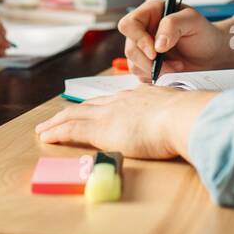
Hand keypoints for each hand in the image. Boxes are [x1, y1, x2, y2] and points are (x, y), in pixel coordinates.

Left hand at [34, 85, 212, 159]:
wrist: (183, 117)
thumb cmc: (189, 119)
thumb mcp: (180, 114)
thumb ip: (174, 120)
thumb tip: (182, 128)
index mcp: (139, 97)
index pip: (111, 101)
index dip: (96, 106)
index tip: (89, 111)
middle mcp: (120, 101)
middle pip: (88, 105)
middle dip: (70, 112)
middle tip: (56, 119)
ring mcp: (108, 113)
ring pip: (73, 115)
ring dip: (56, 122)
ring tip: (44, 129)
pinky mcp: (100, 128)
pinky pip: (70, 129)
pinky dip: (56, 132)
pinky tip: (45, 137)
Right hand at [117, 0, 225, 80]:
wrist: (211, 54)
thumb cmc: (204, 33)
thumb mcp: (193, 21)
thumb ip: (173, 25)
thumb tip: (157, 44)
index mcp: (150, 12)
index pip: (129, 24)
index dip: (138, 39)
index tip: (155, 52)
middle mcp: (143, 29)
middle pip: (130, 48)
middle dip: (150, 62)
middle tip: (172, 66)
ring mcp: (143, 48)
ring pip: (134, 64)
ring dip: (156, 71)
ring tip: (177, 67)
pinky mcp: (146, 64)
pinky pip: (141, 75)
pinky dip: (157, 77)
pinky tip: (172, 71)